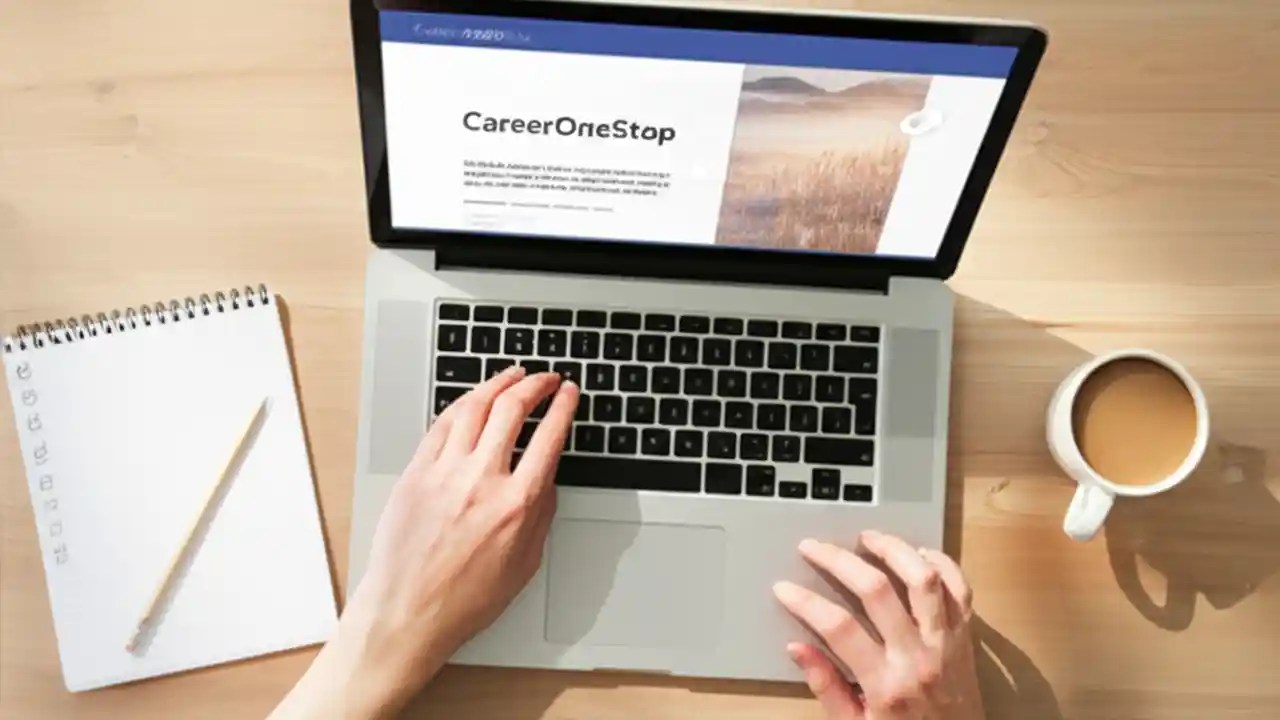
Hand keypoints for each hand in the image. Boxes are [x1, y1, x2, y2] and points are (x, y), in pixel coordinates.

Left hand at [271, 367, 578, 718]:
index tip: (568, 393)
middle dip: (535, 384)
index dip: (563, 406)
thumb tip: (548, 477)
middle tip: (545, 378)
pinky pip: (441, 425)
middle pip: (512, 409)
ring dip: (497, 384)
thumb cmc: (464, 598)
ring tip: (511, 375)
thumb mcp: (526, 562)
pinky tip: (472, 400)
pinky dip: (462, 404)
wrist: (408, 612)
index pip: (549, 437)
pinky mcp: (415, 474)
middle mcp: (480, 482)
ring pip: (474, 407)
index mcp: (516, 504)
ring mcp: (444, 473)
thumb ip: (542, 513)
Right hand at [773, 531, 981, 719]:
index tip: (783, 587)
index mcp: (885, 684)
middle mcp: (918, 657)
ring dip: (893, 549)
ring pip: (923, 579)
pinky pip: (960, 589)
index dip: (806, 602)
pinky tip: (917, 553)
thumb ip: (826, 687)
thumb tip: (796, 647)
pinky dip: (941, 564)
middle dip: (838, 561)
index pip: (839, 628)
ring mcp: (946, 643)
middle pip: (877, 590)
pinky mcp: (966, 637)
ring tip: (867, 537)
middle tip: (813, 547)